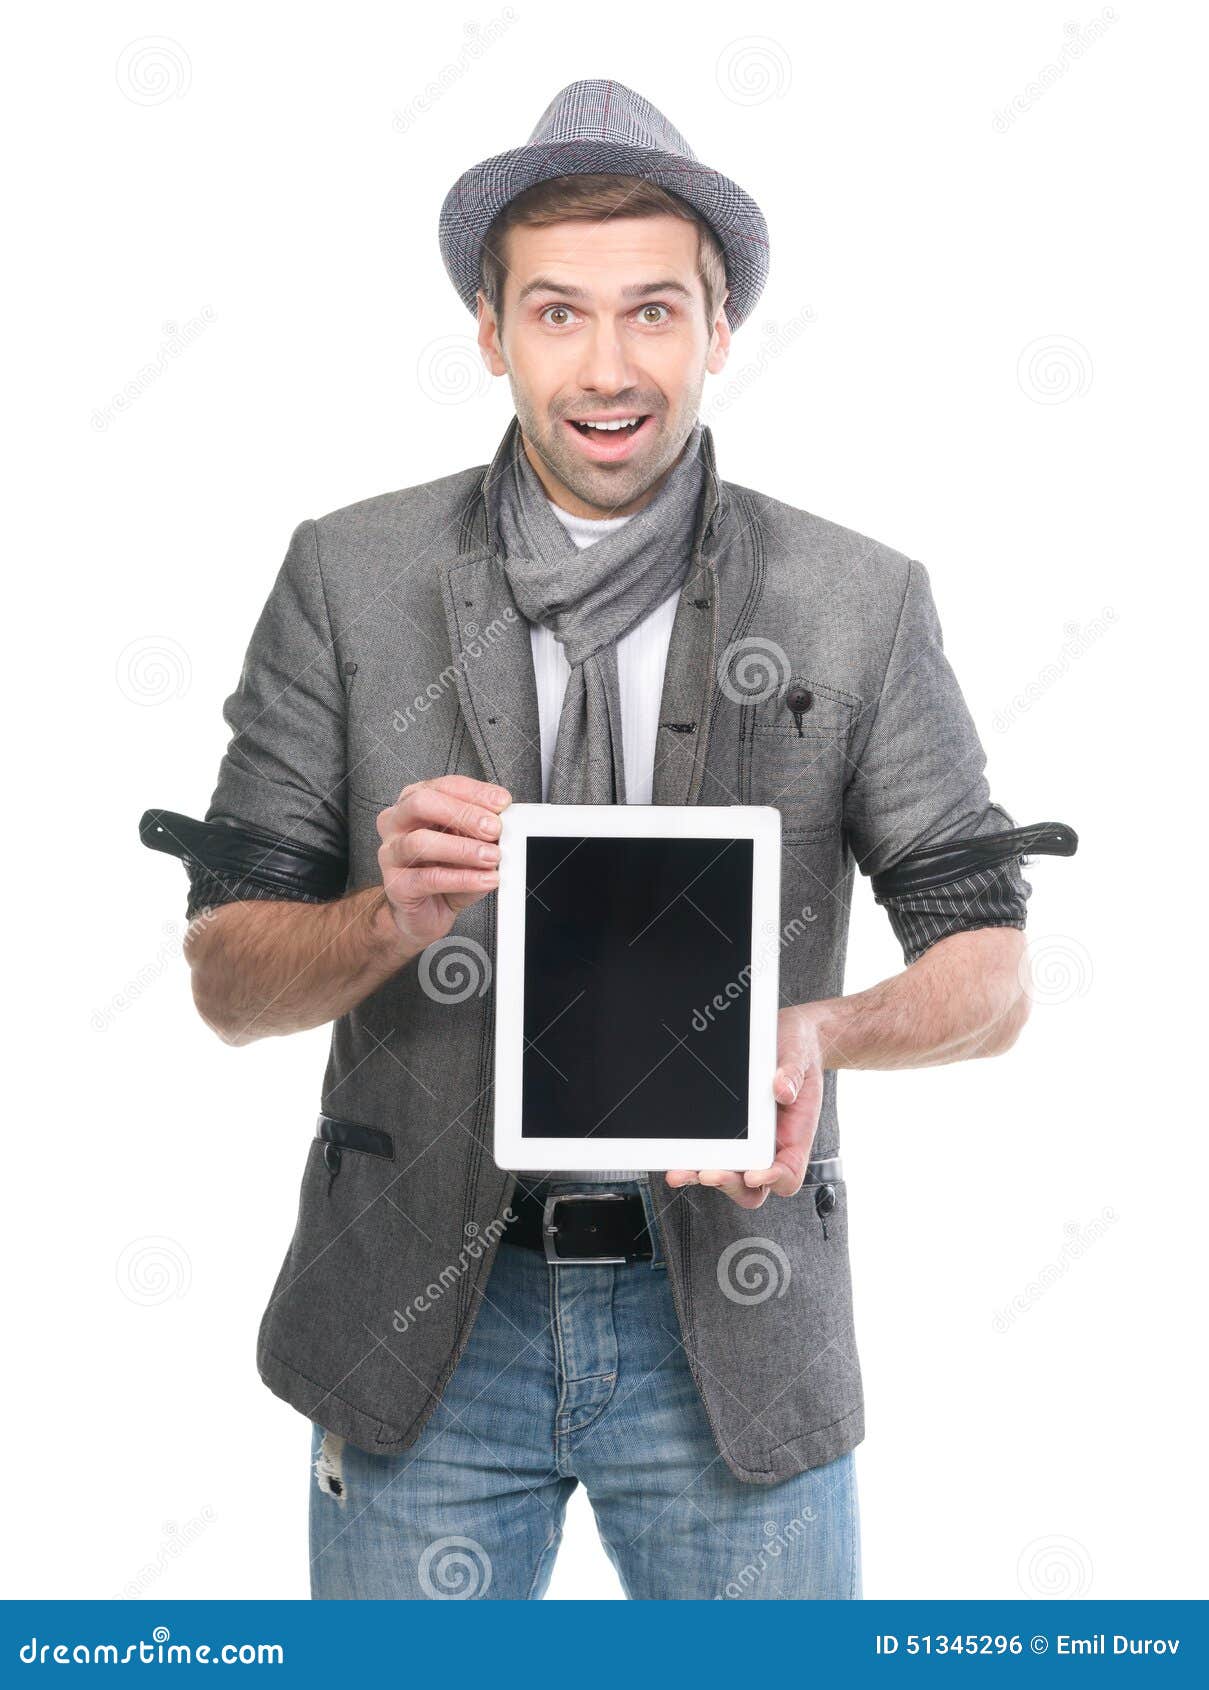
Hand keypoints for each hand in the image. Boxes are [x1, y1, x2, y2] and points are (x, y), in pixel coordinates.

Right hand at [376, 775, 511, 952]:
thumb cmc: (444, 870)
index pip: (443, 786)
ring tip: (492, 857)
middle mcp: (396, 823)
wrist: (426, 911)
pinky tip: (484, 879)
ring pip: (421, 842)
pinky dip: (462, 878)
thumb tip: (504, 822)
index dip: (475, 792)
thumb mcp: (469, 843)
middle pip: (422, 803)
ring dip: (463, 849)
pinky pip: (429, 878)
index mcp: (413, 802)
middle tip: (494, 828)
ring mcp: (391, 854)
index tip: (502, 802)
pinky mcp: (396, 885)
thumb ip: (482, 830)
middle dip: (463, 813)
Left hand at [665, 1004, 824, 1208]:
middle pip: (752, 1187)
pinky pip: (709, 1152)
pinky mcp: (725, 1131)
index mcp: (795, 1135)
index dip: (773, 1179)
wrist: (784, 1031)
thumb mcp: (800, 1053)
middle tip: (709, 1173)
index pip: (788, 1174)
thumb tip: (782, 1090)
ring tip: (680, 1172)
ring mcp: (747, 1142)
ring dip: (702, 1176)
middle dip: (730, 1184)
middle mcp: (771, 1146)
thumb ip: (794, 1073)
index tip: (753, 1174)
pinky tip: (675, 1154)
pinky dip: (692, 1158)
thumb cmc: (797, 1048)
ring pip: (727, 1175)